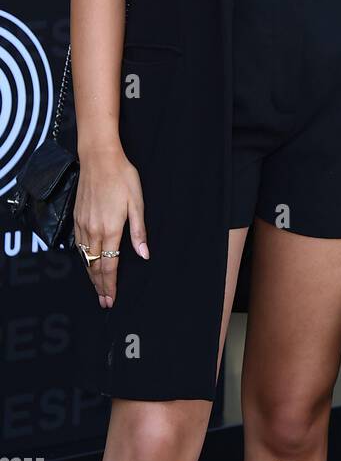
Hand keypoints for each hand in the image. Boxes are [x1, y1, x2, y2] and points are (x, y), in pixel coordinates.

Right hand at [74, 147, 148, 307]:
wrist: (99, 158)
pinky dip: (83, 259)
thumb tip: (144, 254)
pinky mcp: (77, 217)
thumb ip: (139, 231)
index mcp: (111, 229)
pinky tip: (87, 262)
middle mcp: (93, 230)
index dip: (110, 285)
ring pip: (85, 258)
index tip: (111, 300)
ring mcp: (83, 224)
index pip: (109, 265)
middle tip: (104, 302)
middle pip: (94, 266)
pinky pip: (78, 245)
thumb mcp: (137, 202)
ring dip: (90, 274)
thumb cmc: (122, 177)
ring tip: (97, 288)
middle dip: (99, 286)